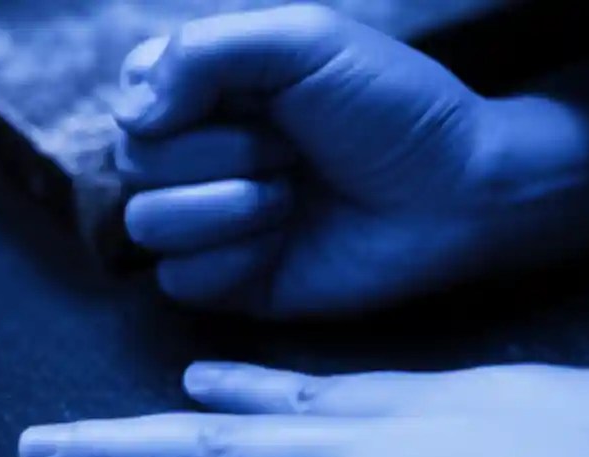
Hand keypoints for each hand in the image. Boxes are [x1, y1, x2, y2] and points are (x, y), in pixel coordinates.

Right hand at [112, 4, 588, 316]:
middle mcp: (203, 156)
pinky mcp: (236, 283)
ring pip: (146, 223)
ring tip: (291, 196)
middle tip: (292, 150)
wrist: (459, 192)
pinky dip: (229, 260)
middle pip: (132, 162)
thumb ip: (202, 52)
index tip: (249, 99)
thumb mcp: (304, 40)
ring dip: (223, 206)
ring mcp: (216, 224)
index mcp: (211, 92)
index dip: (173, 103)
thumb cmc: (394, 107)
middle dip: (217, 153)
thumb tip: (130, 116)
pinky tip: (282, 241)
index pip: (131, 99)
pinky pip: (178, 282)